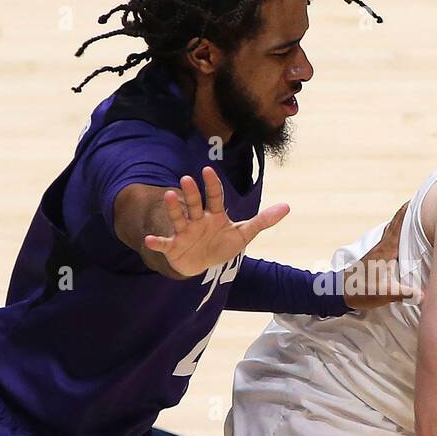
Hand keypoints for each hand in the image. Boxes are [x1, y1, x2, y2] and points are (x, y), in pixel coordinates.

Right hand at [143, 166, 288, 277]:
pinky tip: (149, 240)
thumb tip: (287, 207)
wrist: (202, 265)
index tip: (208, 170)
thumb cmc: (221, 245)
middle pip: (195, 203)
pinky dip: (157, 242)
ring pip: (179, 217)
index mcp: (215, 214)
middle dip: (192, 192)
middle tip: (187, 178)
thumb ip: (263, 221)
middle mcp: (198, 219)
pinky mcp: (174, 246)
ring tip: (168, 196)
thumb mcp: (243, 234)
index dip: (212, 184)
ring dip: (174, 208)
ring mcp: (184, 231)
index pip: (214, 197)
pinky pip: (165, 243)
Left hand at [342, 201, 423, 309]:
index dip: (407, 213)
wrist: (339, 291)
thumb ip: (405, 292)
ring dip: (401, 222)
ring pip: (391, 231)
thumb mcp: (385, 293)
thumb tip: (424, 295)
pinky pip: (389, 239)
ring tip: (413, 216)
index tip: (416, 199)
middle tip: (419, 201)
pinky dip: (395, 232)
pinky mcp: (375, 257)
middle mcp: (382, 247)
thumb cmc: (361, 290)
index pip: (399, 227)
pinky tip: (399, 236)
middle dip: (407, 213)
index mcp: (386, 251)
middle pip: (396, 225)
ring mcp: (377, 251)